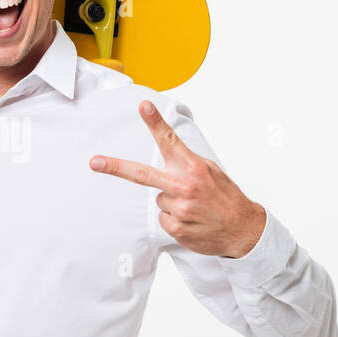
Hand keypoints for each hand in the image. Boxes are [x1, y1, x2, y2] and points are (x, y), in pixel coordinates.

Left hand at [89, 100, 266, 257]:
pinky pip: (163, 217)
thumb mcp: (211, 171)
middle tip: (94, 162)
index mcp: (193, 167)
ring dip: (172, 201)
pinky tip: (192, 219)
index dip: (155, 122)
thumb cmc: (225, 197)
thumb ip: (186, 162)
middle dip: (115, 167)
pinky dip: (174, 218)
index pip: (170, 140)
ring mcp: (179, 208)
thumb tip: (165, 152)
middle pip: (142, 174)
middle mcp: (184, 186)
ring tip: (193, 206)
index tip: (143, 106)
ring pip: (158, 198)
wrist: (243, 230)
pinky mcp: (176, 228)